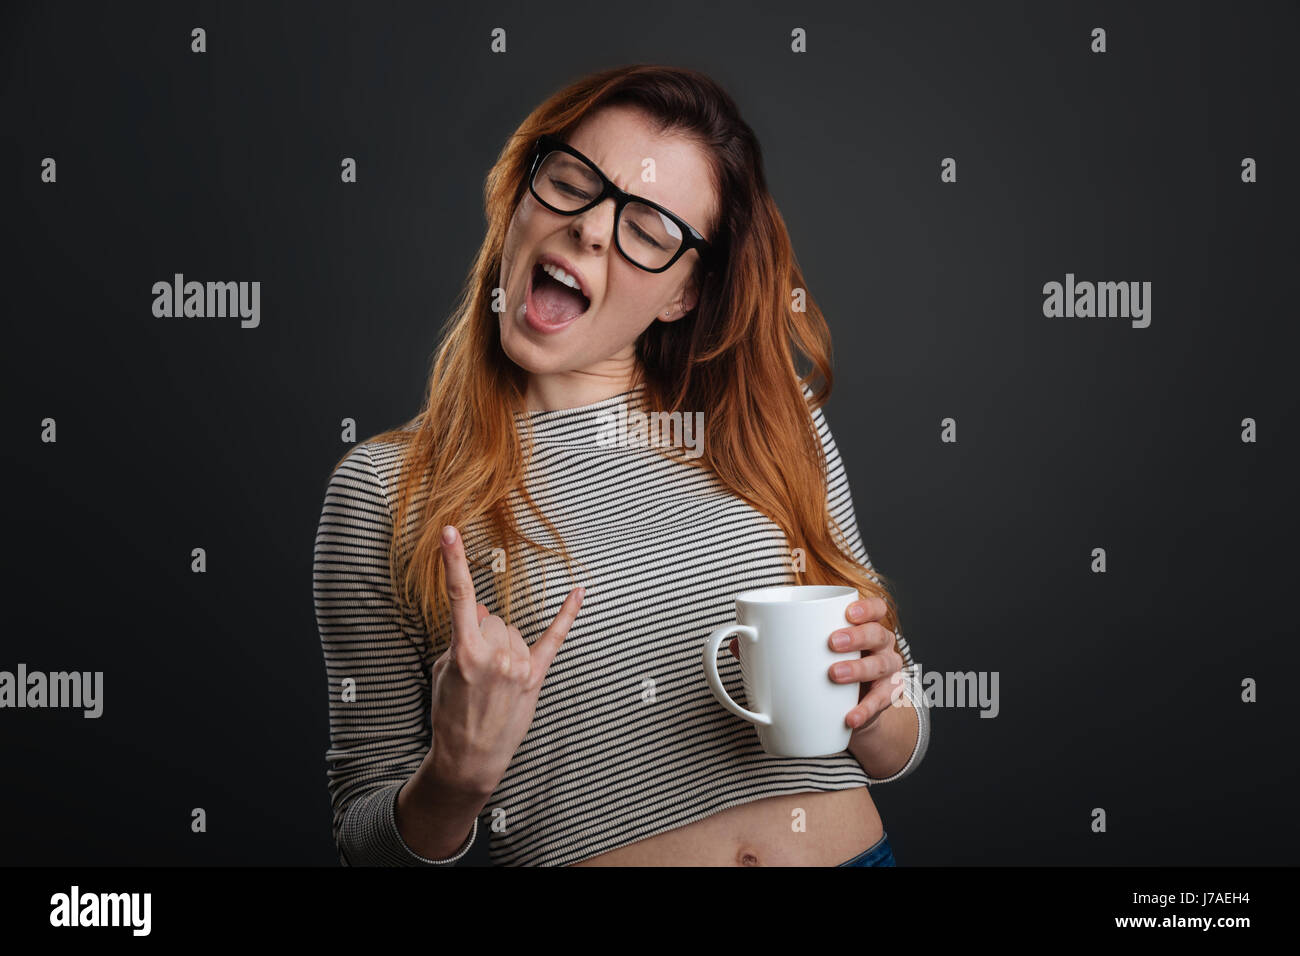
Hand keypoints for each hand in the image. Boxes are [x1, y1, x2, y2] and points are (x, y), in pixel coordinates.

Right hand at [427, 525, 583, 796]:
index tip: (449, 529)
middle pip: (491, 619)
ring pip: (512, 631)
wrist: (469, 759)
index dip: (453, 560)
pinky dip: (568, 613)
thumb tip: (482, 612)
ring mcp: (518, 667)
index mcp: (464, 652)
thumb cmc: (450, 714)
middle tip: (473, 671)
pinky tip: (580, 590)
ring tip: (492, 680)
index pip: (458, 597)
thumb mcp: (443, 671)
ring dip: (502, 645)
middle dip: (481, 635)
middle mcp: (495, 655)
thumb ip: (463, 636)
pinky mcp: (536, 677)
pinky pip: (555, 638)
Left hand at [727, 594, 904, 737]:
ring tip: (833, 674)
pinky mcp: (885, 699)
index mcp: (862, 627)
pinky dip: (865, 710)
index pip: (875, 608)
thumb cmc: (824, 668)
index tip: (846, 612)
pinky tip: (849, 717)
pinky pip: (882, 703)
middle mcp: (880, 646)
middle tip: (832, 643)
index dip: (865, 607)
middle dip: (857, 636)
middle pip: (878, 633)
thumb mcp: (807, 655)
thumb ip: (776, 646)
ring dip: (859, 669)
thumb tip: (735, 645)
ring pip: (882, 665)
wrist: (850, 708)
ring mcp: (886, 672)